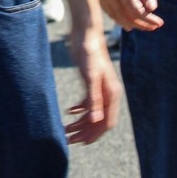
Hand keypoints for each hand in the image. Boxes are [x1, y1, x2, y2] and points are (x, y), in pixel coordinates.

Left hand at [65, 25, 120, 144]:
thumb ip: (93, 99)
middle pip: (98, 121)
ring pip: (91, 114)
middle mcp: (107, 94)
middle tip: (68, 139)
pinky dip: (78, 110)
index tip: (81, 143)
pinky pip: (87, 104)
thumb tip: (96, 120)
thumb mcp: (90, 76)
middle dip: (84, 132)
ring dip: (80, 123)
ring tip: (65, 130)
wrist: (85, 34)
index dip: (95, 134)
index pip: (106, 122)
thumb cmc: (89, 53)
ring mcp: (99, 89)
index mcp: (111, 94)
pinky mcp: (91, 84)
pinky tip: (68, 112)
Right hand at [96, 0, 163, 31]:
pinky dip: (120, 18)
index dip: (149, 20)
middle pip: (126, 18)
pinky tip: (129, 20)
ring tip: (144, 25)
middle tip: (154, 26)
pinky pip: (109, 12)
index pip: (136, 12)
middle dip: (142, 25)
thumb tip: (152, 9)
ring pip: (116, 17)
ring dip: (131, 24)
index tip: (159, 22)